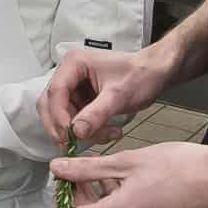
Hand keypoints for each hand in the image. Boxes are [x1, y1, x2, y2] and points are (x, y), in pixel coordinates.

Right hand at [38, 46, 170, 145]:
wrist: (156, 73)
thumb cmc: (141, 74)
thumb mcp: (119, 95)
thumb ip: (96, 113)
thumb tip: (77, 131)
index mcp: (74, 63)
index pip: (55, 92)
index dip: (59, 116)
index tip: (70, 135)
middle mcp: (69, 73)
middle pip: (51, 105)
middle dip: (64, 127)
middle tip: (76, 143)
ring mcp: (75, 87)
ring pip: (62, 116)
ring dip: (80, 131)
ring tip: (106, 134)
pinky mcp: (82, 99)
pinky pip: (75, 120)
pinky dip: (88, 130)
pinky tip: (108, 132)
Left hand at [50, 142, 207, 207]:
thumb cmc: (179, 168)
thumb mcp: (126, 162)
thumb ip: (88, 168)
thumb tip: (59, 168)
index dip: (64, 197)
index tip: (64, 177)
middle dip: (81, 192)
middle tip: (82, 166)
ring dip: (99, 192)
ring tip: (104, 165)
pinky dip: (117, 198)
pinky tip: (123, 176)